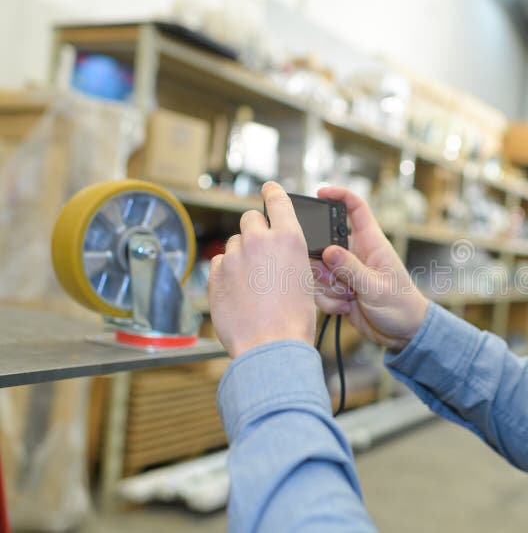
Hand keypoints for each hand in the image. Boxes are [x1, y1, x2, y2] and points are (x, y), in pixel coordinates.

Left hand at [209, 182, 315, 357]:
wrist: (270, 345)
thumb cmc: (293, 319)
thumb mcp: (305, 279)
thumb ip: (289, 256)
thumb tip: (277, 253)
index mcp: (288, 238)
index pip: (277, 200)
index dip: (272, 192)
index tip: (268, 188)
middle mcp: (259, 240)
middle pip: (250, 218)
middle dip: (255, 230)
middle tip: (261, 252)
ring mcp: (234, 256)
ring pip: (234, 243)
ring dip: (241, 254)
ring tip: (253, 282)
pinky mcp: (216, 274)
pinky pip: (220, 263)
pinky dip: (228, 272)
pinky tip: (239, 291)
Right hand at [313, 187, 428, 351]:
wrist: (403, 335)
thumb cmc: (401, 307)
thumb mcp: (376, 287)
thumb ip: (350, 269)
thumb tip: (327, 250)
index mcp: (371, 244)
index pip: (356, 209)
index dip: (339, 195)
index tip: (320, 192)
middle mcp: (356, 254)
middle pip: (324, 243)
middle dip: (322, 263)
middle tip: (335, 279)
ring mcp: (346, 273)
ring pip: (319, 270)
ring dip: (327, 287)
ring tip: (348, 298)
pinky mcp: (339, 290)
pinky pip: (320, 290)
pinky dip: (327, 302)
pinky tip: (345, 308)